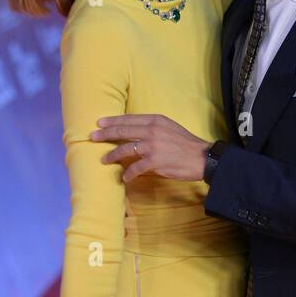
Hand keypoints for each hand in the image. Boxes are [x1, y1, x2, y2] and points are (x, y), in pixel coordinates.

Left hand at [92, 113, 209, 183]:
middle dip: (105, 134)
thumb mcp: (169, 127)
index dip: (112, 121)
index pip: (128, 119)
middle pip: (122, 131)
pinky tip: (124, 177)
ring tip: (104, 159)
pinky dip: (128, 174)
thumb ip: (152, 128)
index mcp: (155, 120)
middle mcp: (152, 130)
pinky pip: (136, 168)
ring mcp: (153, 146)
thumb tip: (135, 133)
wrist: (202, 158)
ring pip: (125, 149)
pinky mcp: (155, 162)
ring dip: (112, 155)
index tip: (100, 123)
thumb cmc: (186, 144)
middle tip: (93, 137)